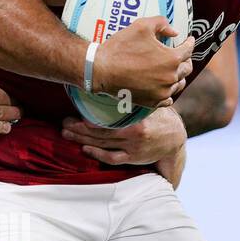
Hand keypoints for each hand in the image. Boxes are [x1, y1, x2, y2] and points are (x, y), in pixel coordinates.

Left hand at [61, 105, 186, 166]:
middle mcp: (134, 136)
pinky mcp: (132, 159)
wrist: (175, 140)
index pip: (109, 120)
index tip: (75, 112)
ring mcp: (132, 149)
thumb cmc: (159, 117)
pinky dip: (97, 153)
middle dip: (79, 128)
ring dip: (82, 139)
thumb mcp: (150, 105)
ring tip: (67, 133)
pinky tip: (84, 148)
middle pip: (101, 133)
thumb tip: (116, 81)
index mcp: (138, 122)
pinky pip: (111, 158)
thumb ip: (135, 99)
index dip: (90, 118)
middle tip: (64, 123)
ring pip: (102, 145)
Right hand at [92, 16, 191, 107]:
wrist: (101, 69)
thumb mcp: (142, 26)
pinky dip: (169, 93)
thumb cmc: (121, 46)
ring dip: (179, 76)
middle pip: (187, 68)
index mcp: (172, 58)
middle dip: (186, 59)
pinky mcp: (152, 102)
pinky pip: (168, 99)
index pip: (188, 49)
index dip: (190, 42)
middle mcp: (170, 77)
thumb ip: (162, 23)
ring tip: (175, 71)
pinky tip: (166, 88)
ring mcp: (162, 92)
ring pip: (179, 84)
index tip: (188, 40)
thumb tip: (175, 32)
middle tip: (183, 55)